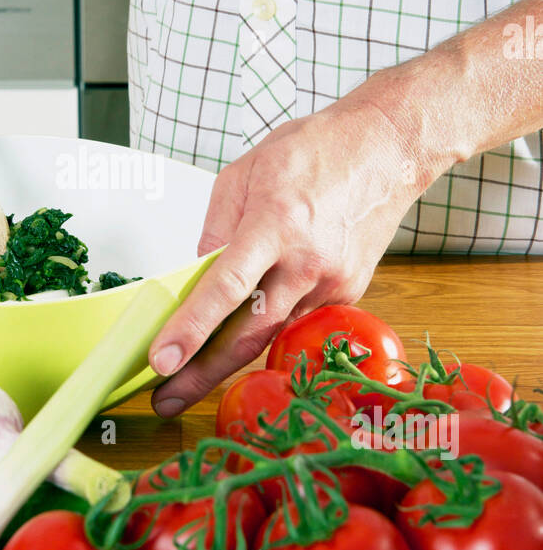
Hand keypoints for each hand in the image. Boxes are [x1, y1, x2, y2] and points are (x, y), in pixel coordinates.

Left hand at [148, 94, 423, 415]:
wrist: (389, 148)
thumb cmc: (316, 151)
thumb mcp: (243, 175)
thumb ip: (215, 231)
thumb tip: (194, 278)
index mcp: (276, 224)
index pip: (227, 288)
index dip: (191, 328)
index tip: (161, 361)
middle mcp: (307, 262)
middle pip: (249, 335)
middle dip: (202, 375)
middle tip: (163, 400)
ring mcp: (332, 284)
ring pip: (271, 334)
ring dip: (228, 360)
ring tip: (187, 378)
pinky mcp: (347, 295)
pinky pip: (294, 319)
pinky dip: (266, 328)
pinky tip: (242, 332)